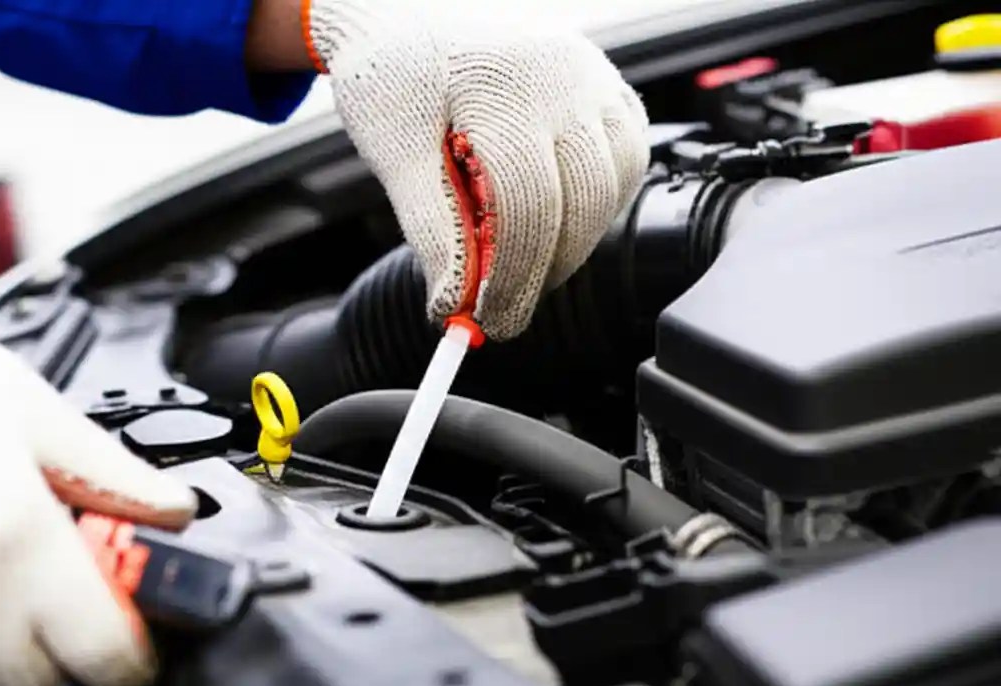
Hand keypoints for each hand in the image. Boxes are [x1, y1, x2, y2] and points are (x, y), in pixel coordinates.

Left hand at [297, 0, 649, 338]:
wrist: (409, 19)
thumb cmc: (395, 78)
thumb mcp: (394, 153)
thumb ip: (430, 228)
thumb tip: (454, 300)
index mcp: (505, 88)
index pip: (526, 207)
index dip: (510, 278)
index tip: (486, 322)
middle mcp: (566, 78)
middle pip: (582, 203)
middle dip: (544, 270)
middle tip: (503, 307)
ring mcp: (595, 80)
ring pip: (614, 187)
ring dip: (574, 240)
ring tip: (521, 262)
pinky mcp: (610, 89)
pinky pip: (626, 161)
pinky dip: (597, 204)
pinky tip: (553, 218)